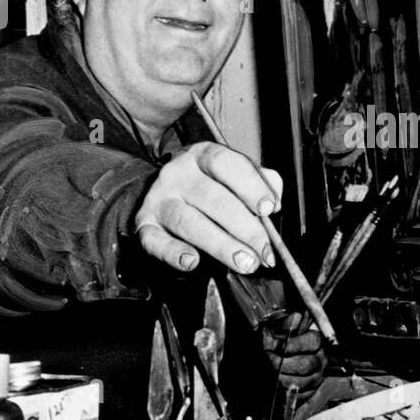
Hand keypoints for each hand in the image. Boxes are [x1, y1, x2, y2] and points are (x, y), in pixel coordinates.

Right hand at [135, 142, 282, 273]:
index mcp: (202, 155)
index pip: (226, 163)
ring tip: (244, 263)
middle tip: (263, 252)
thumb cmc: (208, 186)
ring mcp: (158, 200)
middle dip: (244, 228)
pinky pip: (156, 242)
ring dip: (220, 245)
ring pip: (189, 222)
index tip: (269, 209)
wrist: (162, 192)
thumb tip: (274, 200)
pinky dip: (174, 254)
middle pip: (213, 198)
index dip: (250, 186)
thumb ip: (258, 181)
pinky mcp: (144, 226)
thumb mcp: (233, 174)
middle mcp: (178, 174)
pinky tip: (192, 262)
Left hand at [262, 312, 325, 399]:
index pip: (313, 341)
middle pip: (307, 364)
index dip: (294, 345)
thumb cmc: (271, 343)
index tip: (277, 346)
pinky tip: (275, 383)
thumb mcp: (274, 329)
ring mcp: (317, 377)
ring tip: (269, 372)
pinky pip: (300, 395)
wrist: (264, 360)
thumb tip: (295, 318)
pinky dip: (285, 391)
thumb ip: (284, 324)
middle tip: (269, 360)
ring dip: (282, 377)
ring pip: (302, 381)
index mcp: (315, 340)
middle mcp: (320, 358)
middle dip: (284, 363)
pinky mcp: (310, 392)